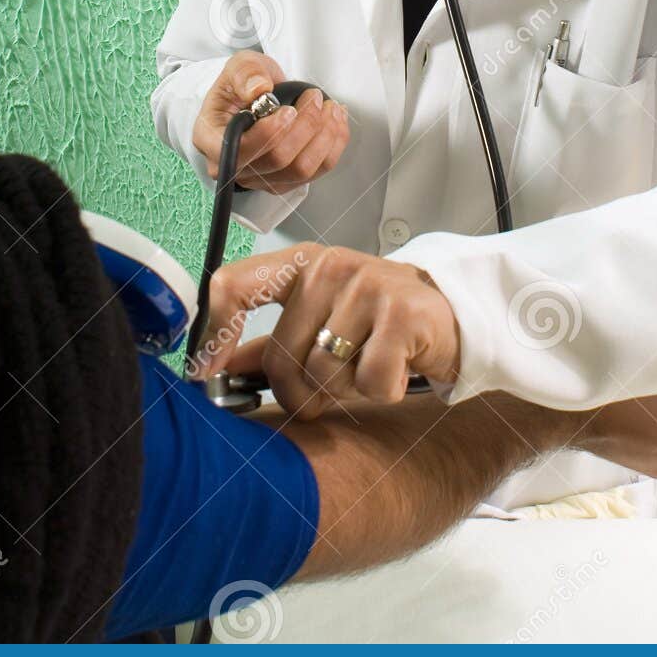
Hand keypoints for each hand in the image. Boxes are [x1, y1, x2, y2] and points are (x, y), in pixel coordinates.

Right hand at [191, 53, 349, 193]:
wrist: (256, 97)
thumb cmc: (242, 85)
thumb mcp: (239, 66)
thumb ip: (245, 73)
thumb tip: (258, 89)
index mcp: (212, 139)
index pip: (238, 151)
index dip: (269, 134)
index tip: (288, 110)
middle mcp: (234, 167)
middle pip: (276, 160)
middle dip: (305, 126)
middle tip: (314, 98)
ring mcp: (260, 179)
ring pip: (300, 170)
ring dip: (324, 136)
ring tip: (330, 107)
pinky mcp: (285, 181)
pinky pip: (317, 172)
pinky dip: (333, 145)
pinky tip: (335, 122)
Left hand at [194, 242, 460, 415]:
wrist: (453, 314)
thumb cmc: (376, 321)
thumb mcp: (320, 319)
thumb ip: (268, 343)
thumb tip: (212, 368)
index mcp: (302, 264)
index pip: (234, 285)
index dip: (213, 334)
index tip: (204, 375)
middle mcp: (331, 266)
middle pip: (280, 358)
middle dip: (299, 392)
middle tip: (330, 388)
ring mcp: (368, 285)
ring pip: (323, 375)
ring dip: (345, 392)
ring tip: (369, 368)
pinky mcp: (403, 314)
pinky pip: (369, 383)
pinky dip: (384, 391)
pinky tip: (399, 371)